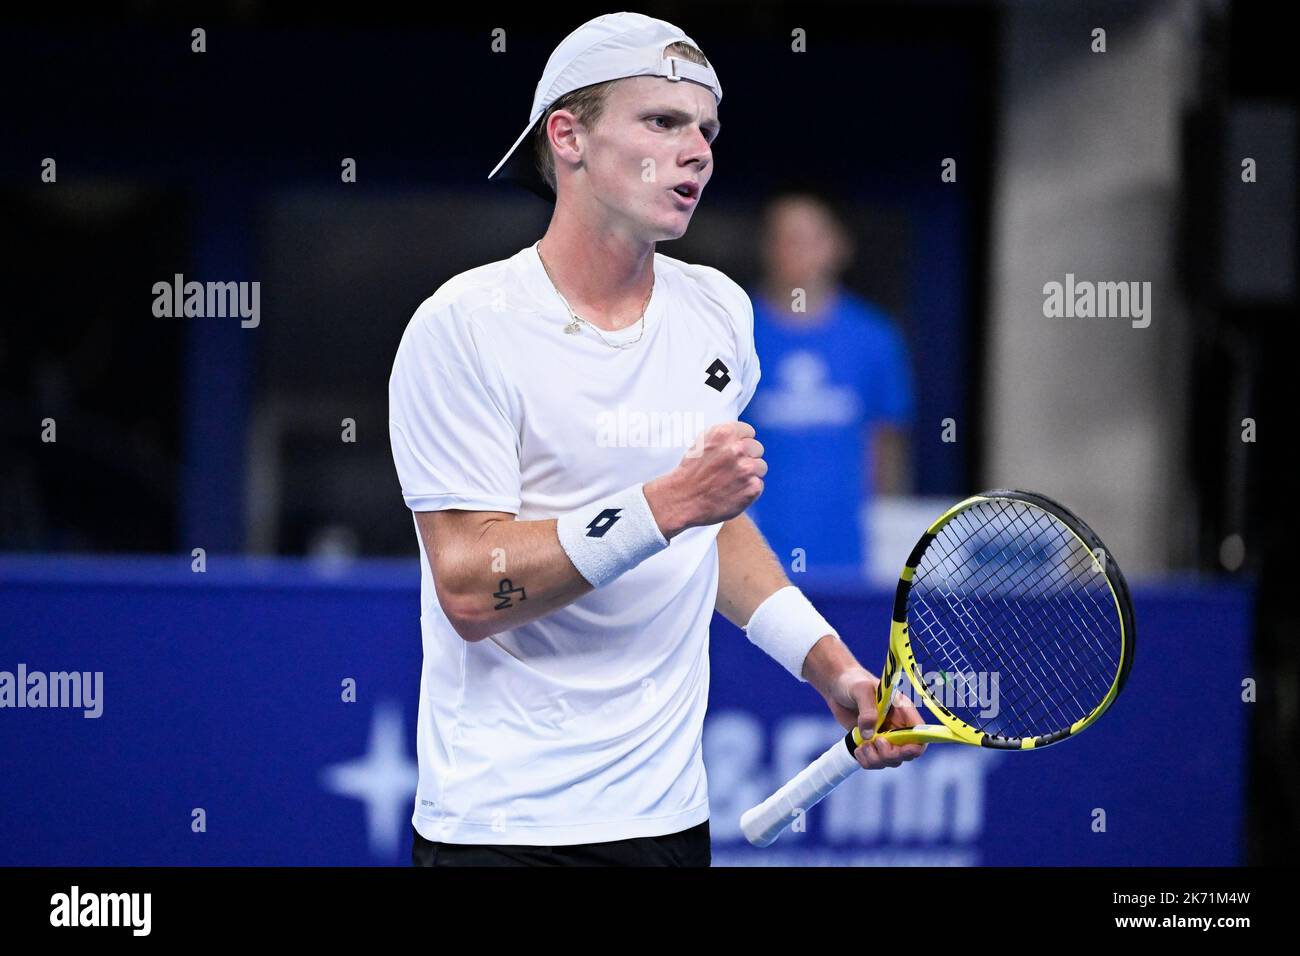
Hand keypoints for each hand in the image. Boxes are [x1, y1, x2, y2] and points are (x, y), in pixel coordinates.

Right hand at [645, 421, 765, 535]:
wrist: (683, 499)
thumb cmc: (690, 472)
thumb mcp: (703, 442)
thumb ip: (724, 437)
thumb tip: (742, 436)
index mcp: (725, 433)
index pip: (749, 432)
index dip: (741, 442)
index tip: (735, 451)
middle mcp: (738, 449)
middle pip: (757, 448)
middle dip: (748, 457)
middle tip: (733, 468)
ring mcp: (747, 469)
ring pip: (761, 467)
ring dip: (750, 473)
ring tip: (733, 481)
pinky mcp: (752, 488)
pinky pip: (758, 485)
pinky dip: (748, 490)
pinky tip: (733, 492)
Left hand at [825, 666, 927, 769]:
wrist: (837, 686)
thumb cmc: (853, 682)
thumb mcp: (861, 690)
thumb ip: (867, 710)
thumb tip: (869, 735)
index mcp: (903, 711)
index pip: (920, 735)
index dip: (914, 747)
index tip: (895, 746)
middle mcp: (897, 726)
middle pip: (907, 753)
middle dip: (890, 755)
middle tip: (874, 742)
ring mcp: (885, 736)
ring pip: (891, 761)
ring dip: (876, 760)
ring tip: (862, 746)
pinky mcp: (871, 743)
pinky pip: (876, 762)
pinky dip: (867, 762)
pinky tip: (858, 750)